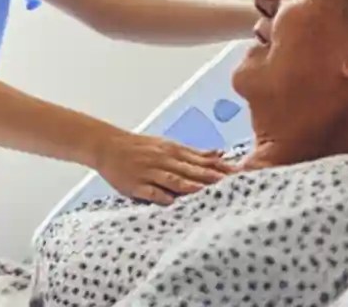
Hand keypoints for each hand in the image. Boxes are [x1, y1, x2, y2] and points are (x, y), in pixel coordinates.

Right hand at [93, 132, 234, 205]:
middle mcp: (164, 160)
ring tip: (209, 194)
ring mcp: (150, 172)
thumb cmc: (140, 147)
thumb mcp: (167, 145)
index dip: (221, 169)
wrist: (108, 145)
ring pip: (174, 180)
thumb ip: (194, 153)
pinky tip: (173, 203)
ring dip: (192, 187)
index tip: (239, 175)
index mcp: (173, 151)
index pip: (202, 161)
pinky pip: (151, 192)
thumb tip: (220, 154)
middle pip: (192, 171)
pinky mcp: (136, 185)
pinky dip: (162, 196)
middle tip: (232, 186)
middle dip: (212, 179)